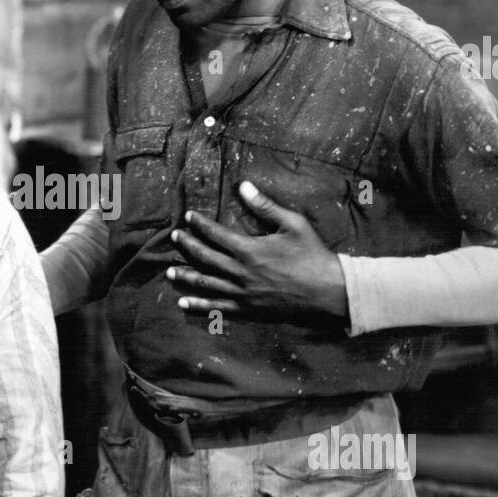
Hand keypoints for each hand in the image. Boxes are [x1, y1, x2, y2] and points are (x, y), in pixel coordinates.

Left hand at [167, 181, 347, 322]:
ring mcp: (242, 294)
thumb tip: (244, 186)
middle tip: (174, 238)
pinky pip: (217, 308)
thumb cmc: (312, 255)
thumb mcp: (292, 224)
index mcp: (249, 250)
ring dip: (186, 277)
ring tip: (169, 271)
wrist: (328, 292)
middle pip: (205, 258)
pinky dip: (199, 306)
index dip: (200, 224)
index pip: (216, 234)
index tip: (188, 217)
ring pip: (206, 284)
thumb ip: (265, 206)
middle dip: (188, 246)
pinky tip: (184, 303)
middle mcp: (240, 272)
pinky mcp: (247, 310)